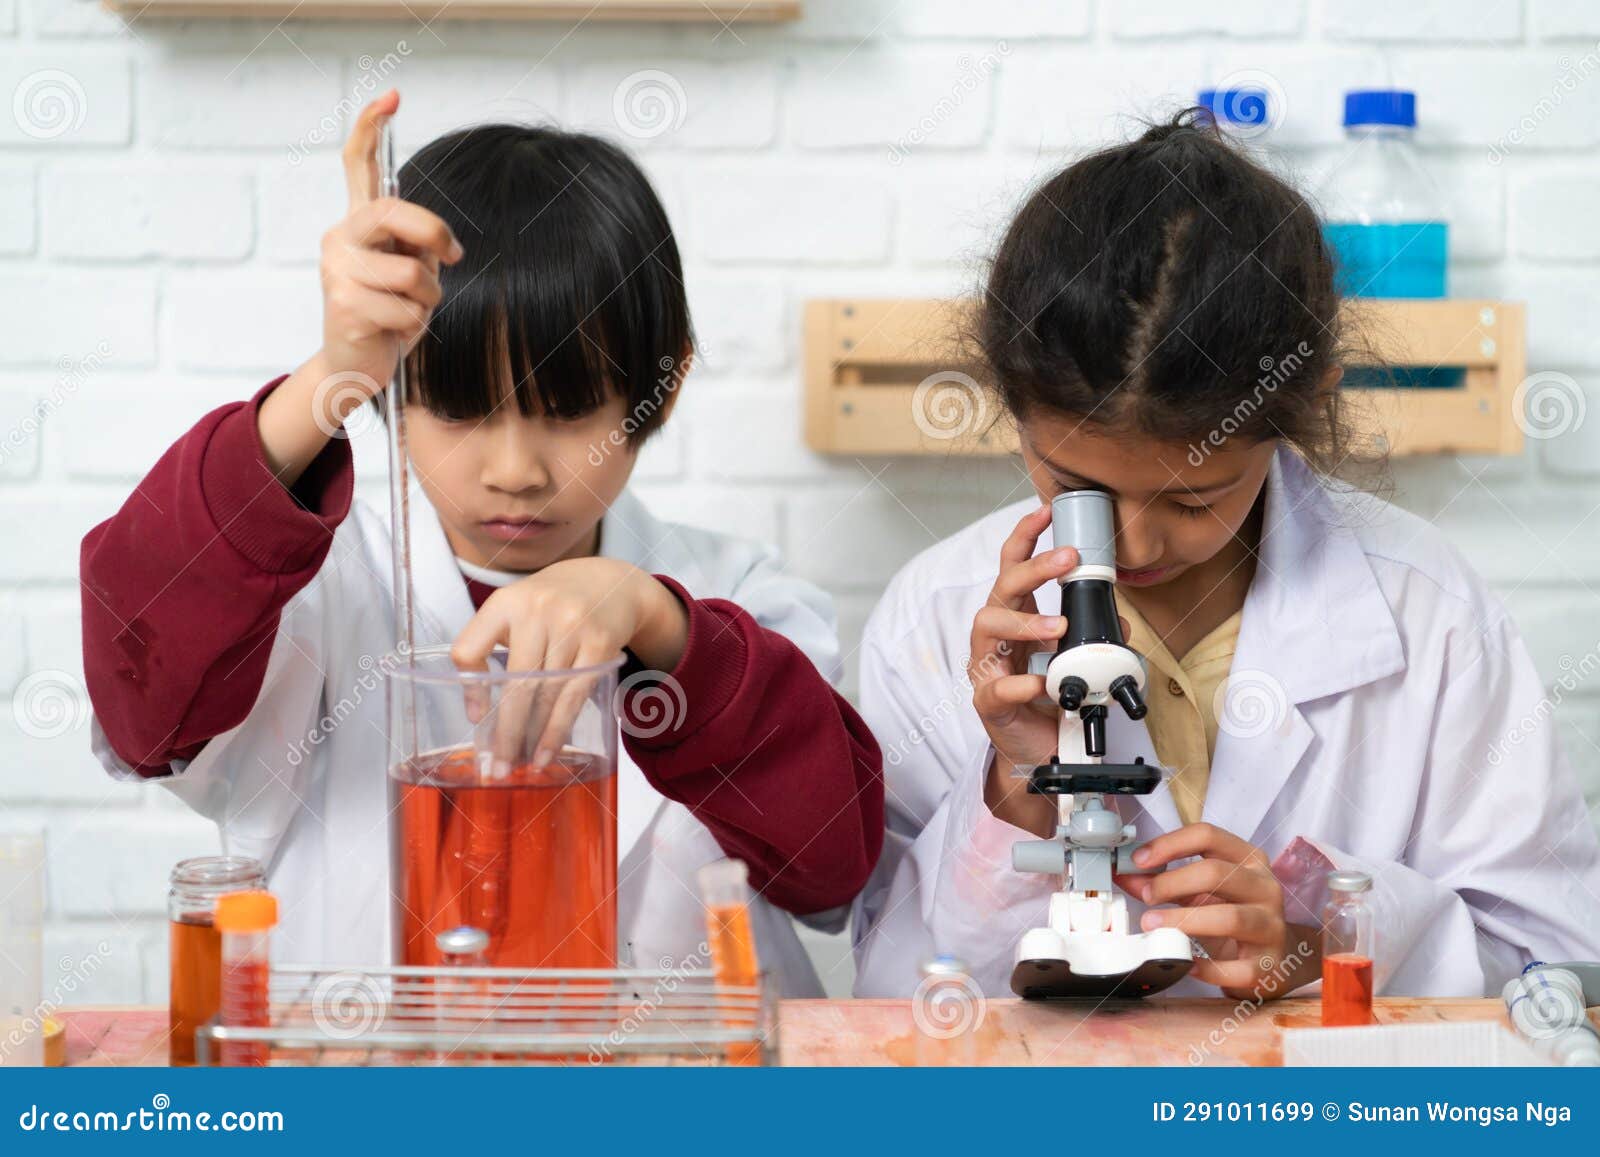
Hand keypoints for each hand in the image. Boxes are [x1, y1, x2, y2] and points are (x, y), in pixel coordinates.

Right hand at [319, 89, 461, 404]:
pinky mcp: (344, 307)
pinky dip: (415, 326)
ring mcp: (337, 271)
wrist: (356, 367)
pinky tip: (392, 332)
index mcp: (359, 224)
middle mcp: (340, 238)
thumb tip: (438, 242)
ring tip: (407, 311)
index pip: (357, 166)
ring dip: (426, 300)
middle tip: (451, 256)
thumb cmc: (389, 315)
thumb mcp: (411, 272)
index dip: (371, 128)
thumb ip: (417, 246)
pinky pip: (408, 311)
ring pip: (412, 274)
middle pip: (393, 211)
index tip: (392, 97)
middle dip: (433, 233)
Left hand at [450, 559, 687, 771]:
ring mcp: (573, 626)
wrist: (609, 581)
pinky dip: (558, 729)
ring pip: (547, 694)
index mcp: (505, 602)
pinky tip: (548, 751)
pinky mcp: (601, 644)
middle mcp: (537, 610)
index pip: (470, 649)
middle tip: (498, 767)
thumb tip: (477, 714)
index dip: (470, 689)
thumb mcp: (514, 613)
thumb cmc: (551, 605)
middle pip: (516, 683)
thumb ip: (489, 650)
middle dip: (506, 731)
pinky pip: (575, 696)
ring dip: (533, 736)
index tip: (477, 719)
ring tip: (522, 765)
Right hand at [972, 504, 1122, 835]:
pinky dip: (1019, 683)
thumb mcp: (1077, 659)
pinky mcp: (988, 702)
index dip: (1025, 536)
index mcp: (1015, 617)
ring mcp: (987, 666)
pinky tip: (1039, 683)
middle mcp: (996, 635)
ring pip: (988, 626)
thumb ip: (1095, 635)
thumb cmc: (1048, 697)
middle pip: (1002, 587)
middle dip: (1034, 568)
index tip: (1044, 511)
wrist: (1036, 751)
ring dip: (1025, 621)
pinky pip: (996, 687)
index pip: (1013, 566)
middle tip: (1067, 560)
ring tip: (1057, 627)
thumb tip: (1123, 620)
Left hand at [1117, 822, 1318, 999]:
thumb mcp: (1202, 892)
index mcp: (1248, 861)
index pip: (1208, 837)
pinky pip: (1237, 967)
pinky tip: (1186, 963)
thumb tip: (1124, 874)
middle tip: (1146, 896)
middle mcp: (1265, 888)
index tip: (1139, 859)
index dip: (1169, 844)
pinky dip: (1207, 968)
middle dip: (1171, 883)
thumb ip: (1164, 882)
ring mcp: (1270, 926)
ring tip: (1154, 925)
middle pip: (1215, 873)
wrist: (1276, 958)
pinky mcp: (1269, 965)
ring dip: (1183, 921)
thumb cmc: (1235, 916)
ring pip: (1229, 917)